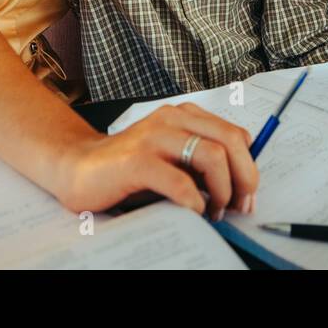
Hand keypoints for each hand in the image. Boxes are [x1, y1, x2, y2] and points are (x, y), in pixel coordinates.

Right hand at [53, 102, 259, 220]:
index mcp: (184, 115)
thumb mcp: (172, 157)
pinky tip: (193, 212)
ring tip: (215, 211)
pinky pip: (179, 181)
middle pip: (230, 141)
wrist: (79, 168)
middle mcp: (171, 119)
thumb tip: (242, 184)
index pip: (235, 134)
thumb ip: (201, 160)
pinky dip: (194, 201)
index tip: (247, 195)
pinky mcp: (136, 161)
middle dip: (244, 178)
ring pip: (211, 156)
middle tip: (239, 206)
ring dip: (222, 190)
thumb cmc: (130, 167)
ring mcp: (153, 137)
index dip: (249, 167)